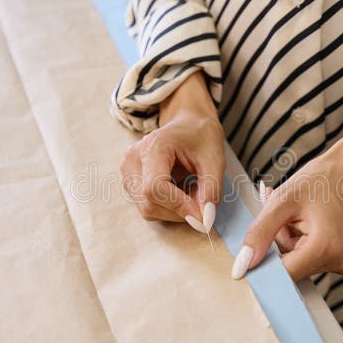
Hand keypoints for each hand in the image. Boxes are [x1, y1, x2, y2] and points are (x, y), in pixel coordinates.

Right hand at [120, 70, 224, 231]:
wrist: (188, 123)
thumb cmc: (201, 136)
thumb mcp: (215, 159)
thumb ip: (211, 188)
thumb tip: (205, 219)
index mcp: (153, 146)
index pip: (155, 187)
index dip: (179, 206)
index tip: (202, 214)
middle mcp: (133, 159)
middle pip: (149, 203)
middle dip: (179, 210)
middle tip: (202, 198)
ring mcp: (128, 171)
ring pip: (147, 209)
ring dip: (175, 210)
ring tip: (191, 189)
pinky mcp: (130, 181)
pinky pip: (147, 206)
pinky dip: (168, 207)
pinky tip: (180, 190)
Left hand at [232, 124, 342, 280]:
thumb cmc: (322, 179)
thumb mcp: (283, 200)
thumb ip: (260, 233)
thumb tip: (243, 264)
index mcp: (325, 248)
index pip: (283, 274)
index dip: (264, 262)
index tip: (256, 246)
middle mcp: (340, 262)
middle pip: (291, 267)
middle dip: (280, 243)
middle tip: (284, 216)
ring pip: (300, 263)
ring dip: (291, 241)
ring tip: (297, 214)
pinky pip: (312, 259)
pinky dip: (303, 242)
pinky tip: (307, 222)